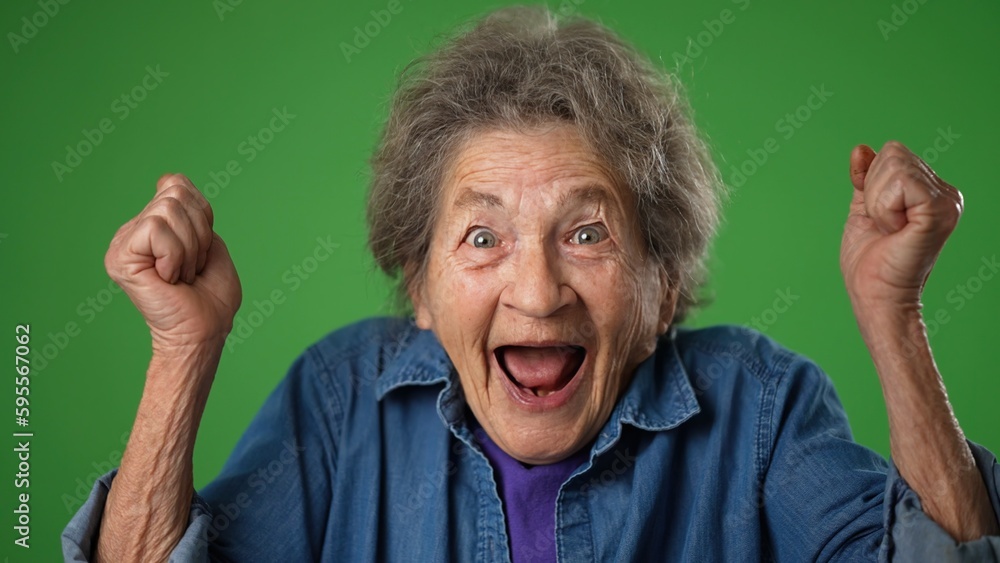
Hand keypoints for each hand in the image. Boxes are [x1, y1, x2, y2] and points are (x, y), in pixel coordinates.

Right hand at [104, 174, 241, 353]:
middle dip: (199, 232)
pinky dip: (176, 255)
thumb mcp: (210, 242)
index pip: (177, 184)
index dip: (202, 215)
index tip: (201, 250)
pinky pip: (158, 230)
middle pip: (176, 193)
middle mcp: (133, 231)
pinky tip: (169, 278)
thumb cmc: (211, 295)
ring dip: (189, 248)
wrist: (204, 331)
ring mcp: (123, 243)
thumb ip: (192, 210)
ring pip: (168, 210)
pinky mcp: (120, 256)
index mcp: (153, 226)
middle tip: (191, 266)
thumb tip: (167, 180)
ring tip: (181, 275)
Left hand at [841, 141, 962, 313]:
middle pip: (892, 153)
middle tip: (884, 226)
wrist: (875, 294)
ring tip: (890, 230)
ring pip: (893, 165)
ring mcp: (948, 201)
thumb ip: (865, 178)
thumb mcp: (862, 209)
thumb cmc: (870, 261)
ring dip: (877, 203)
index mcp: (931, 191)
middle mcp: (947, 193)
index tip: (877, 216)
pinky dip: (883, 208)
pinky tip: (895, 231)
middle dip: (872, 191)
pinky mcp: (940, 210)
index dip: (870, 181)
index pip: (891, 152)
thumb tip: (861, 148)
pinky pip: (898, 182)